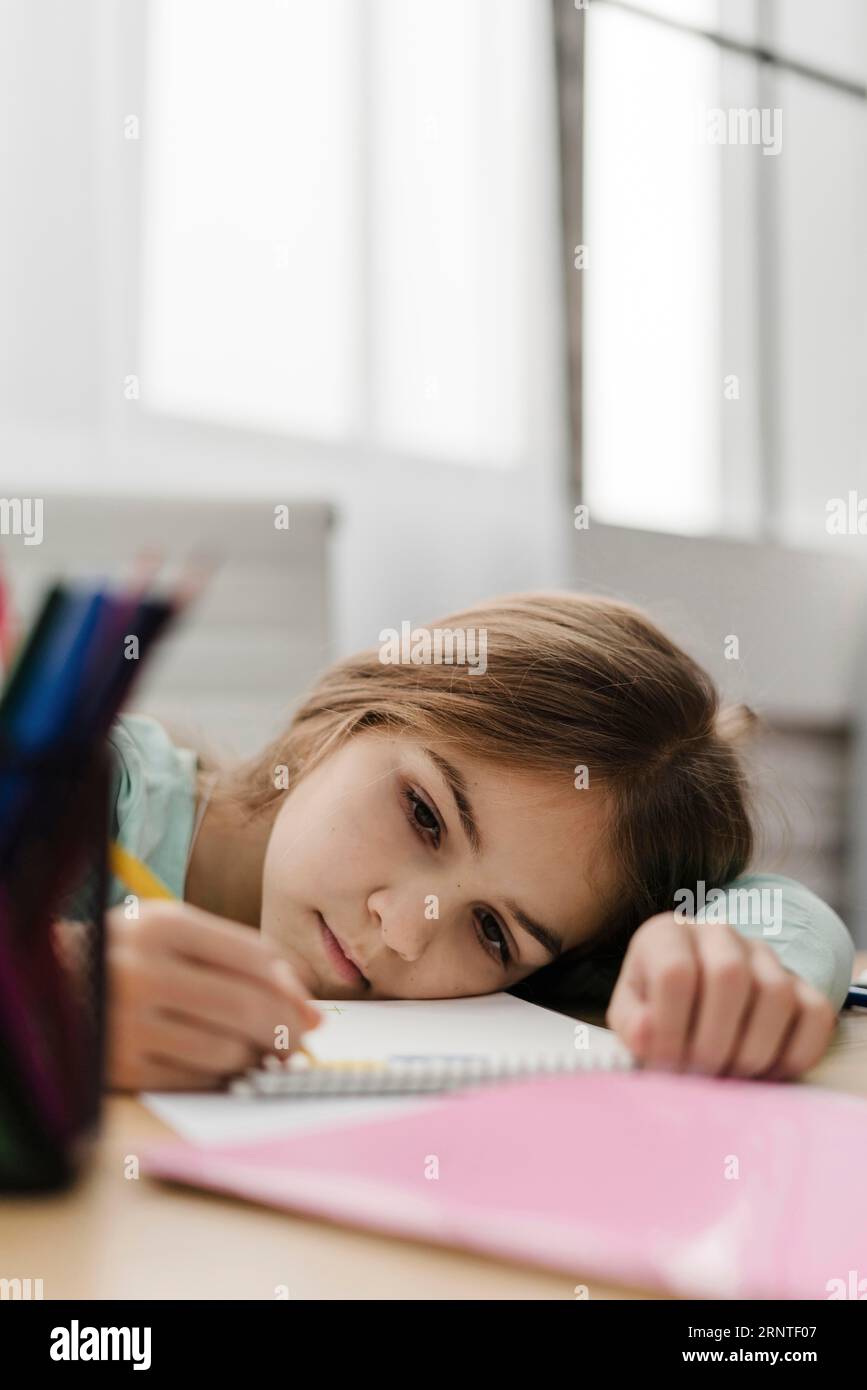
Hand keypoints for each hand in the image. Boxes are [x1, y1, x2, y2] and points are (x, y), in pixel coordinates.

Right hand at [101, 901, 321, 1090]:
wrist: (47, 986)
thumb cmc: (127, 955)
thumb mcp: (171, 931)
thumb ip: (235, 954)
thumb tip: (305, 1005)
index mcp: (160, 926)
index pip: (253, 959)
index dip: (292, 989)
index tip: (311, 1011)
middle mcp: (141, 971)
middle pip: (246, 1007)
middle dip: (287, 1030)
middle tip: (300, 1043)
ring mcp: (126, 1023)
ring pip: (226, 1051)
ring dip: (254, 1057)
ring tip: (256, 1052)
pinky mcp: (119, 1068)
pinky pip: (195, 1080)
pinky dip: (221, 1077)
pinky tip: (223, 1067)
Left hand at [606, 913, 836, 1078]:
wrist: (693, 996)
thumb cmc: (655, 1005)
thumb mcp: (630, 1012)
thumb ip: (632, 1024)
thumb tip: (648, 1037)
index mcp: (668, 935)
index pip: (676, 971)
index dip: (670, 1027)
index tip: (665, 1066)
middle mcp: (719, 935)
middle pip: (729, 976)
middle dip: (713, 1041)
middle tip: (700, 1077)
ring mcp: (765, 956)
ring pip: (776, 994)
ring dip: (752, 1050)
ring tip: (728, 1077)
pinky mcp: (800, 984)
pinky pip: (816, 1014)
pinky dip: (796, 1053)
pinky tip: (766, 1075)